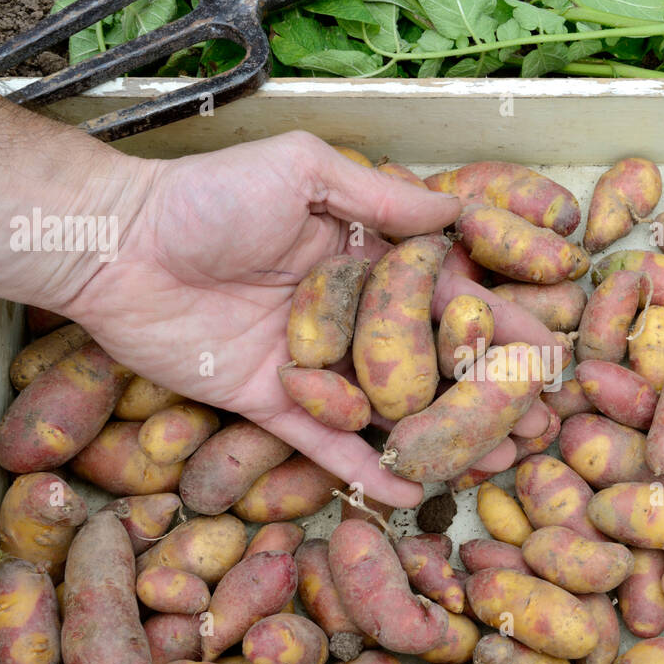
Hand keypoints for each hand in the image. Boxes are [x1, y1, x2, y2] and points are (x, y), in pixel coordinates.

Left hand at [62, 131, 555, 507]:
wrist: (115, 243)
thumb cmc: (207, 196)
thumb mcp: (301, 170)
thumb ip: (378, 197)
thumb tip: (454, 212)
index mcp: (361, 259)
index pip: (447, 298)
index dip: (498, 325)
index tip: (548, 352)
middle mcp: (345, 316)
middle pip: (429, 362)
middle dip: (484, 392)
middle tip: (536, 424)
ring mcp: (310, 364)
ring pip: (387, 409)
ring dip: (438, 437)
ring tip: (493, 464)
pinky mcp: (269, 403)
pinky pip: (323, 443)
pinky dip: (362, 468)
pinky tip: (408, 492)